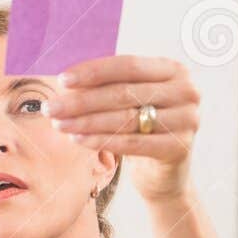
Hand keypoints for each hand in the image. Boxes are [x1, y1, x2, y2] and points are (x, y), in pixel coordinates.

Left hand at [44, 55, 199, 203]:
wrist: (165, 173)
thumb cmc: (142, 129)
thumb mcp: (131, 102)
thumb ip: (109, 88)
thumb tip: (66, 85)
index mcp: (173, 70)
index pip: (127, 65)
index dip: (93, 72)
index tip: (62, 80)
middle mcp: (185, 91)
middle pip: (124, 93)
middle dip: (82, 101)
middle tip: (51, 108)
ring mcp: (186, 119)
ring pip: (126, 118)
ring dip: (86, 122)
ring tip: (59, 125)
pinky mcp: (179, 147)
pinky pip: (133, 143)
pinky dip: (102, 141)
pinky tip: (78, 140)